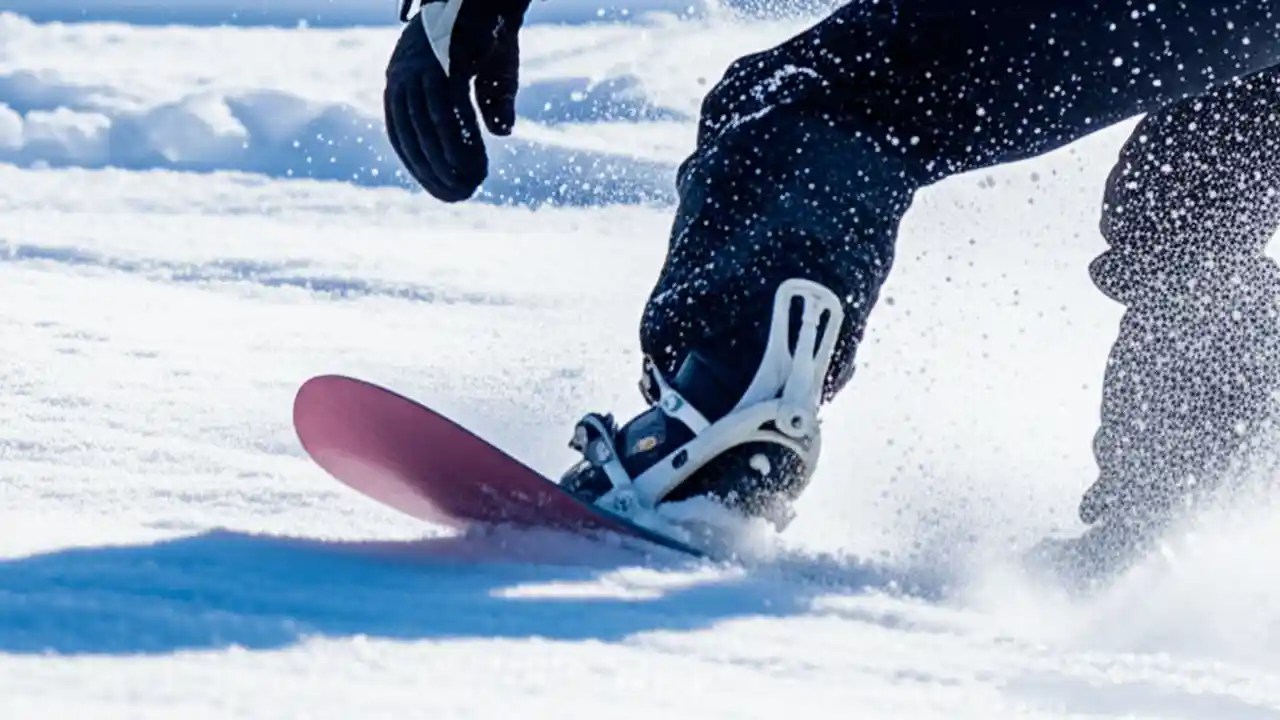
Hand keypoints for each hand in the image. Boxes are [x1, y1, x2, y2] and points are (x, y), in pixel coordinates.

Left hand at [385, 0, 528, 201]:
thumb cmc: (492, 31)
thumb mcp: (492, 74)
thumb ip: (493, 104)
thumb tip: (502, 133)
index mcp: (401, 76)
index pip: (401, 132)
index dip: (417, 164)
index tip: (436, 187)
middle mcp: (402, 73)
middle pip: (411, 136)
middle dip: (433, 171)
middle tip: (457, 196)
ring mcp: (419, 68)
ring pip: (428, 129)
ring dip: (448, 164)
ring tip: (467, 187)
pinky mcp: (442, 64)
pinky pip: (448, 114)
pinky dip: (459, 144)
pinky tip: (472, 166)